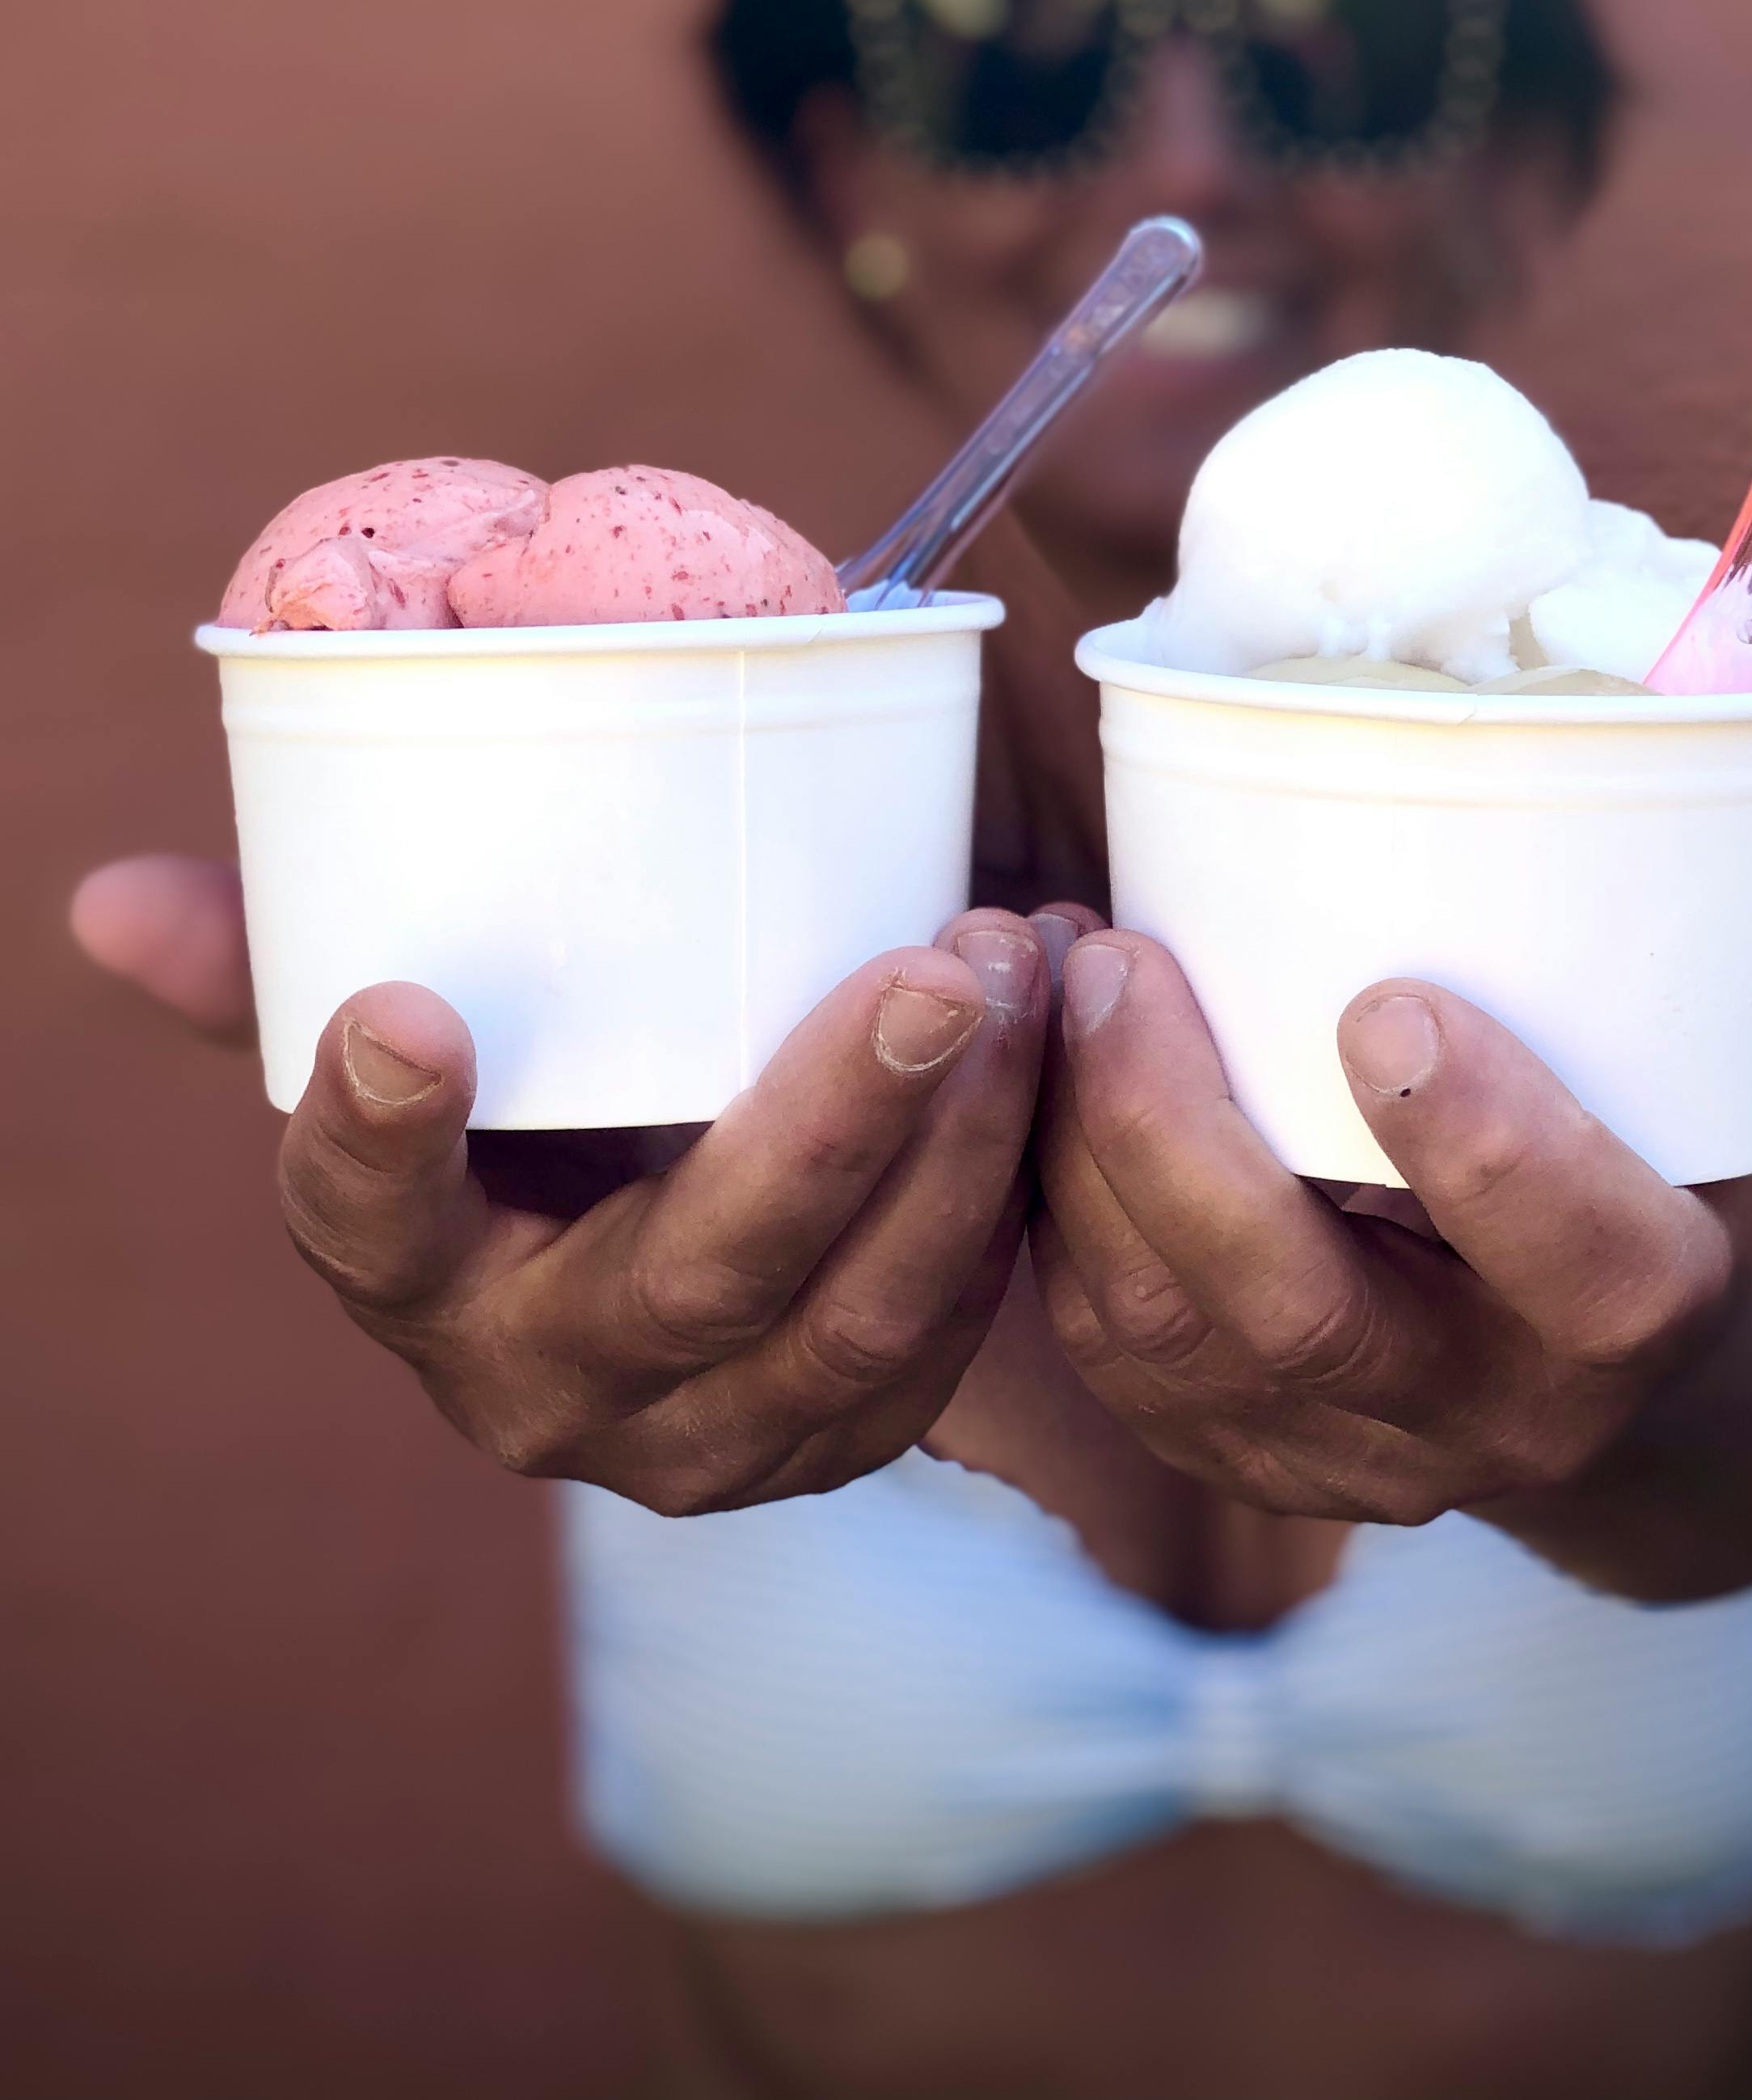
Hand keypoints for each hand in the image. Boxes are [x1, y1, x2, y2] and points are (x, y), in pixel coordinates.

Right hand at [74, 855, 1047, 1510]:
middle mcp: (559, 1388)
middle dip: (823, 1124)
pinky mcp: (863, 1423)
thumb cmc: (520, 1117)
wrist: (649, 1242)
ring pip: (865, 1319)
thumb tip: (107, 903)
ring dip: (965, 1147)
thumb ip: (278, 965)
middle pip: (691, 1276)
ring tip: (1017, 969)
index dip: (375, 1138)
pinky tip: (1062, 1041)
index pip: (365, 1228)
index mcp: (417, 1279)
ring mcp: (727, 1430)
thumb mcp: (411, 1051)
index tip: (405, 1012)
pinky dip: (1023, 1186)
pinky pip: (962, 1329)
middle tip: (926, 961)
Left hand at [1033, 901, 1751, 1598]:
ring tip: (1046, 972)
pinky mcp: (1207, 1434)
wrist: (1575, 1374)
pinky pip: (1092, 1342)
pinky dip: (1035, 1200)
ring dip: (1076, 1155)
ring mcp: (1321, 1447)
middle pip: (1306, 1317)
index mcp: (1628, 1330)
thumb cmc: (1661, 1183)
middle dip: (1190, 1141)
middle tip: (1123, 957)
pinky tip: (1011, 1053)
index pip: (1584, 1277)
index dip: (1498, 1158)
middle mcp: (1470, 1420)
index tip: (1394, 1003)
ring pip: (1163, 1336)